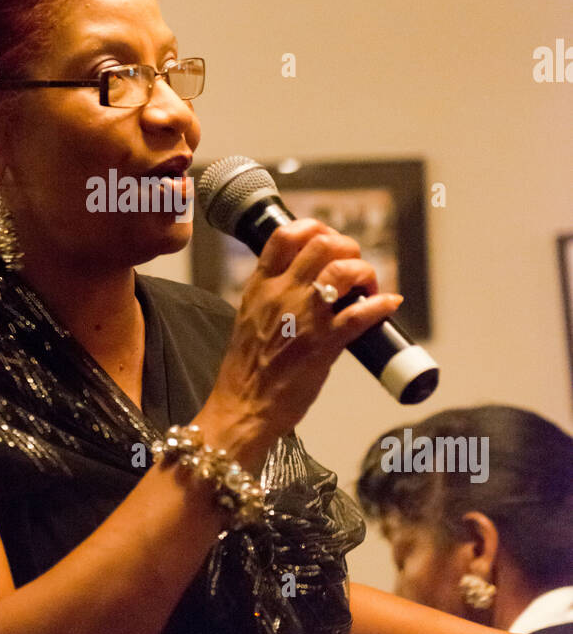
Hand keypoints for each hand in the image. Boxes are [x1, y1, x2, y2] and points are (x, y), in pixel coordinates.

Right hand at [197, 219, 403, 468]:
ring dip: (364, 271)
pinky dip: (381, 305)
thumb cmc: (246, 370)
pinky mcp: (324, 344)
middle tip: (353, 265)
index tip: (327, 236)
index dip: (312, 227)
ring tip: (369, 285)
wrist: (243, 406)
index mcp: (260, 286)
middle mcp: (282, 294)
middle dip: (347, 247)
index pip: (284, 235)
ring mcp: (305, 317)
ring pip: (342, 270)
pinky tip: (389, 303)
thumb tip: (300, 283)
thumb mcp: (248, 318)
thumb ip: (271, 296)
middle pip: (321, 244)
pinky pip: (361, 314)